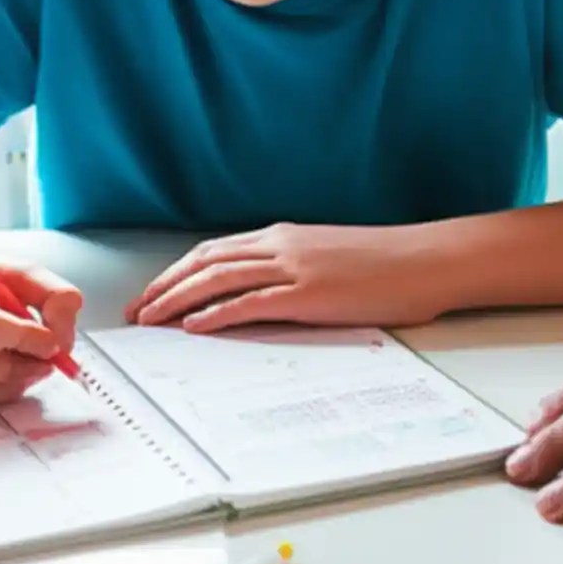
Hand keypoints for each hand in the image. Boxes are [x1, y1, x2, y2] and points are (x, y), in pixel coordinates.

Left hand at [125, 223, 448, 332]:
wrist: (427, 261)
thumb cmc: (386, 265)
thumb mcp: (328, 259)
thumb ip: (291, 272)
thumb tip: (260, 295)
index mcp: (282, 236)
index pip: (213, 251)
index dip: (175, 273)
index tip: (150, 293)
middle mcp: (279, 245)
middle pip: (204, 262)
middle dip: (162, 287)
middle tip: (134, 312)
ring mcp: (293, 267)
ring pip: (217, 279)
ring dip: (177, 301)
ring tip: (150, 321)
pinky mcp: (308, 293)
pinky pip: (250, 302)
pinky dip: (216, 314)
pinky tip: (194, 327)